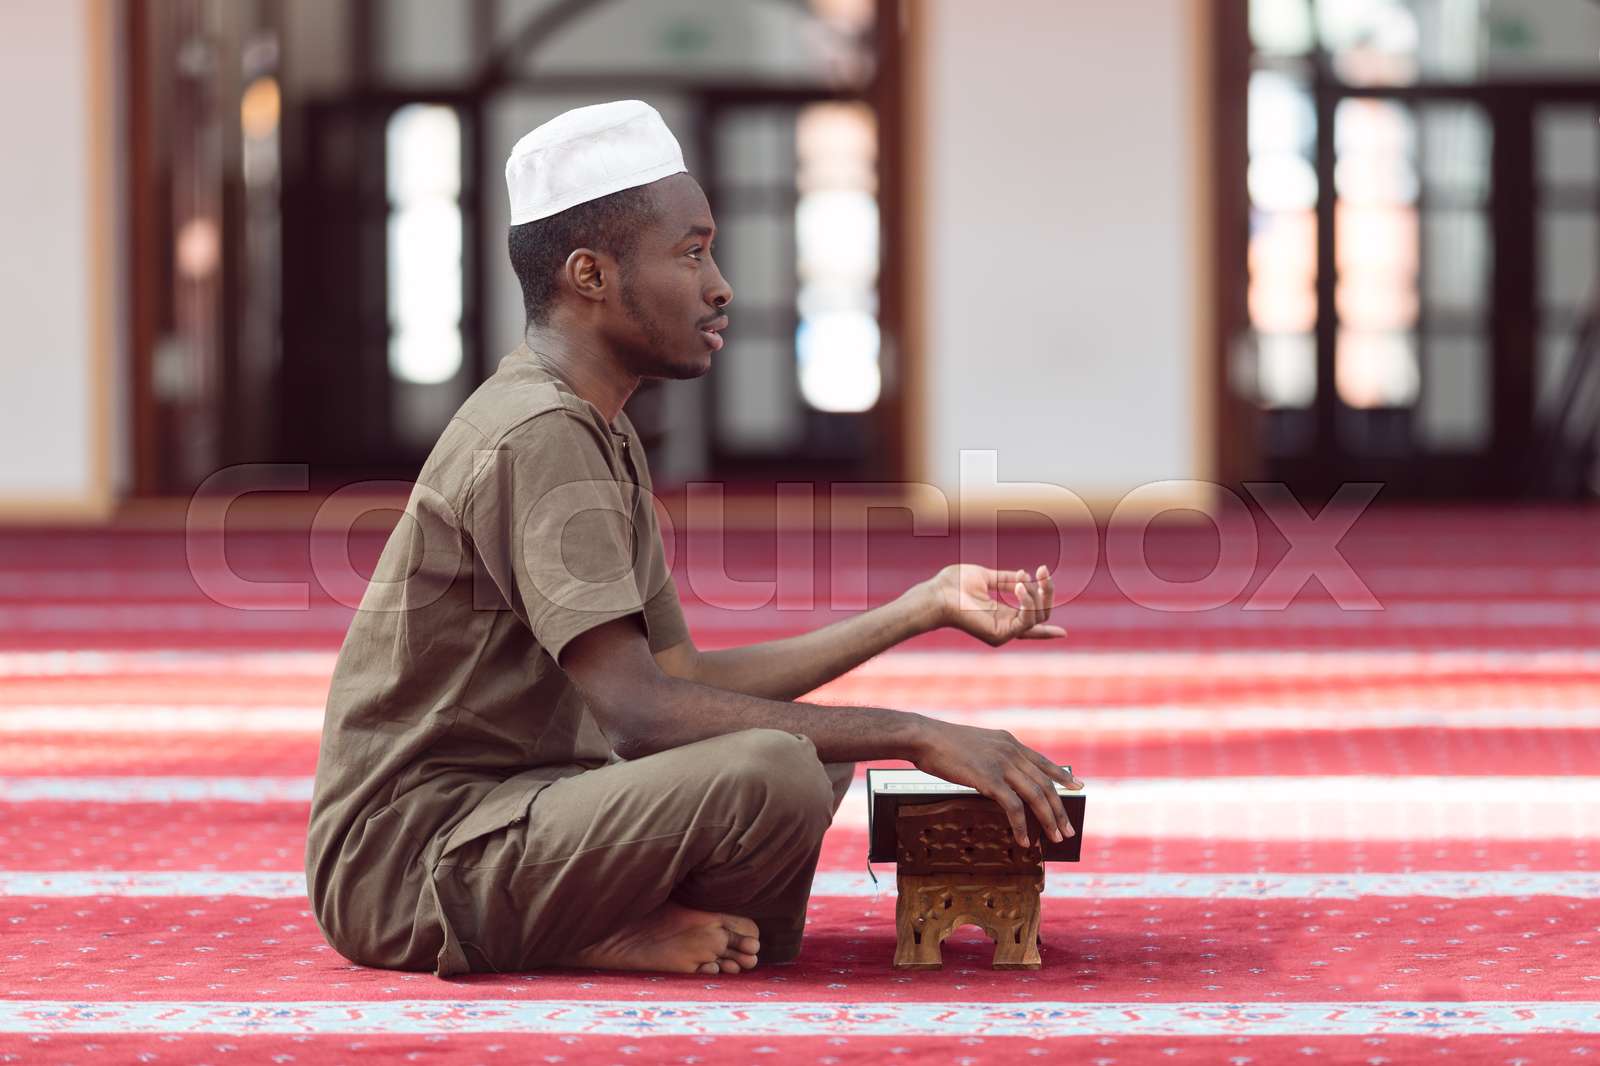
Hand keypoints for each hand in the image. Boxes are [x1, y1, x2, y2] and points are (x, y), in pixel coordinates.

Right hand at [911, 718, 1083, 847]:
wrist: (924, 737)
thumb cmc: (943, 743)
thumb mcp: (977, 744)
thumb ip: (994, 756)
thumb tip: (1002, 776)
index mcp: (1009, 742)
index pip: (1043, 762)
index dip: (1062, 776)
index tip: (1077, 787)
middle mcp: (1011, 752)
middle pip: (1045, 784)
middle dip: (1059, 809)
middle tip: (1068, 829)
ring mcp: (1001, 764)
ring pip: (1035, 796)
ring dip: (1048, 820)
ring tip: (1055, 838)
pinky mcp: (989, 779)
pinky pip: (1013, 807)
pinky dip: (1021, 825)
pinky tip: (1024, 839)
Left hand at [928, 563, 1063, 645]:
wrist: (938, 593)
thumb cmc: (954, 585)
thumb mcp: (985, 577)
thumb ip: (1005, 579)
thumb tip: (1024, 576)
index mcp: (1000, 614)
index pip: (1029, 624)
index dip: (1046, 628)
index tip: (1063, 633)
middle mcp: (1004, 626)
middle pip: (1040, 615)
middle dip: (1047, 592)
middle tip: (1044, 571)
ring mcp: (1003, 632)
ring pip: (1038, 616)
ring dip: (1039, 593)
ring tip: (1030, 575)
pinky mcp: (1001, 634)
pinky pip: (1027, 620)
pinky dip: (1028, 602)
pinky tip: (1020, 586)